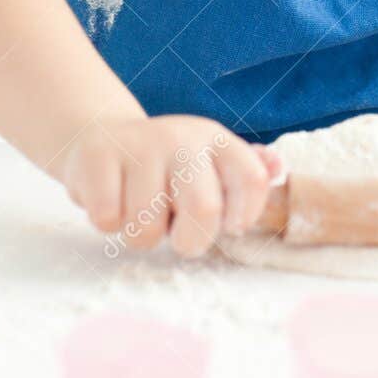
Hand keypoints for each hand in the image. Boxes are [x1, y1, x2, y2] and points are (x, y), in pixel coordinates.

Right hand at [59, 113, 281, 257]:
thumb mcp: (207, 163)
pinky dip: (108, 224)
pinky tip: (112, 201)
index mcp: (215, 141)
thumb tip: (279, 169)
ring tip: (139, 213)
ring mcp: (139, 146)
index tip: (229, 227)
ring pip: (146, 225)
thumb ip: (245, 171)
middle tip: (177, 236)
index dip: (246, 215)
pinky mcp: (98, 156)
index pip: (251, 179)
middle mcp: (181, 139)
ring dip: (141, 236)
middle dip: (190, 241)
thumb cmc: (163, 166)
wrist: (99, 136)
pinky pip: (107, 219)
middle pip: (204, 208)